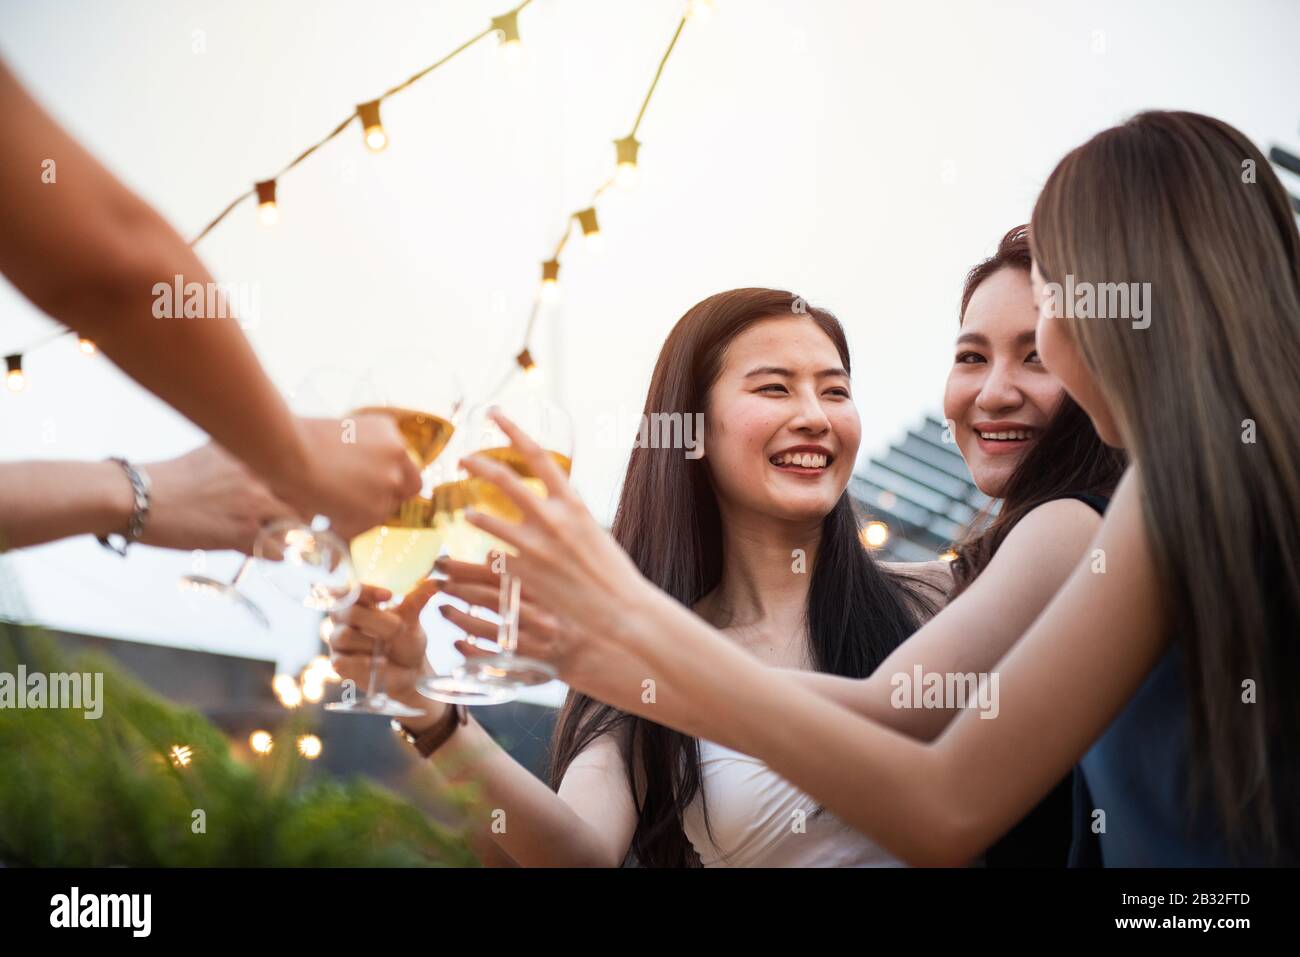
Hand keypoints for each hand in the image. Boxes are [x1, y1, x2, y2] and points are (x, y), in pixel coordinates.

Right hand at [139, 442, 299, 552]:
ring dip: (287, 536)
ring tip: (270, 538)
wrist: (137, 497)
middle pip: (309, 500)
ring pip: (299, 527)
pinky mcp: (241, 532)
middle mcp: (260, 474)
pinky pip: (278, 552)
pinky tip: (254, 549)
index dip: (304, 491)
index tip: (297, 501)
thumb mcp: (214, 454)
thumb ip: (245, 461)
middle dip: (303, 515)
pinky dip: (271, 555)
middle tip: (286, 524)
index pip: (302, 472)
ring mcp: (253, 503)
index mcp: (254, 452)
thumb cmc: (172, 478)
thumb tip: (264, 464)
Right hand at [281, 415, 422, 539]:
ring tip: (329, 511)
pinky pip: (364, 525)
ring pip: (384, 509)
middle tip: (359, 505)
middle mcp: (397, 452)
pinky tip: (326, 520)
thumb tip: (351, 477)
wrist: (287, 450)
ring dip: (360, 514)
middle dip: (387, 498)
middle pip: (408, 486)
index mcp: (387, 430)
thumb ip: (356, 453)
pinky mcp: (377, 505)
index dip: (389, 477)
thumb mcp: (337, 434)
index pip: (402, 461)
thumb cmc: (296, 439)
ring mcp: (390, 480)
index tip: (371, 487)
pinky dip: (346, 527)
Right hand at [326, 580, 444, 730]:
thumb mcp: (412, 619)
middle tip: (397, 628)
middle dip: (375, 619)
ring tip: (388, 647)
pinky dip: (363, 662)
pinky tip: (381, 662)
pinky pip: (341, 661)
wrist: (410, 672)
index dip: (365, 590)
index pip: (349, 589)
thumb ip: (417, 600)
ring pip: (343, 636)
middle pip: (344, 611)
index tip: (389, 595)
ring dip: (370, 642)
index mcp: (358, 603)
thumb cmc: (407, 640)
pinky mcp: (339, 665)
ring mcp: (339, 643)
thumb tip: (434, 582)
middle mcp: (343, 620)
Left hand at [436, 557, 566, 660]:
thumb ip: (526, 567)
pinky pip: (492, 659)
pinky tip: (458, 642)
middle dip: (456, 588)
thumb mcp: (560, 581)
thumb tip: (489, 555)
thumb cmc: (579, 608)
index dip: (464, 568)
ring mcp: (534, 642)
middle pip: (486, 598)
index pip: (495, 573)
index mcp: (545, 589)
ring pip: (485, 629)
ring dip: (458, 618)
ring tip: (442, 609)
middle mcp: (539, 614)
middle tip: (434, 582)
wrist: (607, 649)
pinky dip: (471, 651)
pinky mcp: (530, 665)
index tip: (442, 563)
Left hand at [448, 410, 658, 684]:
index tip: (494, 414)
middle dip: (479, 464)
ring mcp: (535, 550)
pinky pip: (491, 562)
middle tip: (464, 459)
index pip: (538, 455)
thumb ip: (570, 519)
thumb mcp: (596, 536)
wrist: (625, 618)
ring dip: (473, 514)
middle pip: (504, 480)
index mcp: (574, 505)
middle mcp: (552, 522)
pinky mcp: (524, 579)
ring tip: (464, 511)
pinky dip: (478, 559)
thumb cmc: (615, 579)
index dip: (513, 430)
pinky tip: (469, 561)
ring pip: (488, 520)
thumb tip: (554, 509)